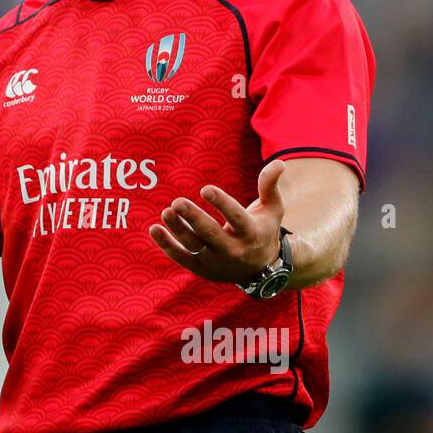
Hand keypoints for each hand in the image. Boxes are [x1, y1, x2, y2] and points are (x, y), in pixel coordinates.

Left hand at [148, 159, 286, 283]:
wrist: (261, 269)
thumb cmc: (263, 230)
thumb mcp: (272, 209)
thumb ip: (270, 186)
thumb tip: (278, 163)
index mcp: (251, 233)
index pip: (235, 217)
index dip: (221, 203)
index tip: (205, 189)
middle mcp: (234, 250)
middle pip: (211, 234)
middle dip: (193, 218)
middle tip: (177, 202)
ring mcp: (216, 262)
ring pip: (194, 246)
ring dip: (178, 229)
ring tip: (166, 212)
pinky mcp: (202, 269)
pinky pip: (182, 257)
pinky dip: (167, 245)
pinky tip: (154, 229)